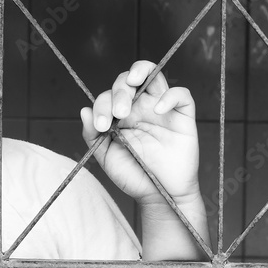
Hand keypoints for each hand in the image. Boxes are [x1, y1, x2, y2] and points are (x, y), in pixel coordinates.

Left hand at [80, 60, 199, 207]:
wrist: (160, 195)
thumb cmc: (133, 174)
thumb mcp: (106, 155)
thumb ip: (92, 134)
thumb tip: (84, 110)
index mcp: (120, 115)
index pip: (108, 95)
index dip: (102, 105)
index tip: (101, 126)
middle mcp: (140, 107)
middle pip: (127, 80)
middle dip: (119, 91)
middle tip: (119, 112)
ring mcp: (161, 108)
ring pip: (153, 74)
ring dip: (140, 72)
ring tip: (132, 84)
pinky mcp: (183, 116)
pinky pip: (181, 95)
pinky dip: (170, 96)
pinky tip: (158, 109)